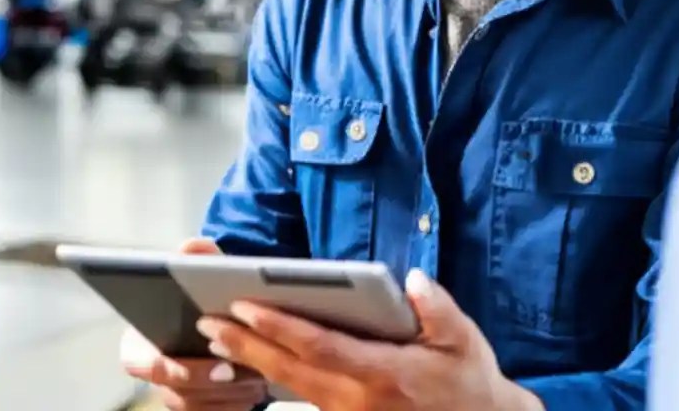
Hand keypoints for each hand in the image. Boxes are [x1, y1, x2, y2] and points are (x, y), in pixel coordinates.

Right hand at [120, 238, 268, 410]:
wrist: (221, 316)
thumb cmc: (205, 296)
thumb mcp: (205, 272)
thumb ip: (199, 258)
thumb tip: (193, 246)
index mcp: (139, 343)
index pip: (143, 364)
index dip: (174, 366)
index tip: (213, 355)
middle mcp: (153, 374)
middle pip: (175, 392)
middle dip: (210, 383)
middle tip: (243, 372)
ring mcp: (174, 395)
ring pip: (195, 406)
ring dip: (226, 396)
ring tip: (257, 380)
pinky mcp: (198, 407)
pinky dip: (234, 406)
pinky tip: (257, 392)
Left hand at [196, 270, 543, 410]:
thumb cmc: (469, 382)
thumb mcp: (465, 340)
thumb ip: (437, 308)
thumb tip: (411, 280)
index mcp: (385, 375)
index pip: (320, 347)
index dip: (279, 326)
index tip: (245, 306)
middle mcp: (358, 400)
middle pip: (290, 370)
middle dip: (246, 344)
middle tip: (208, 321)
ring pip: (291, 386)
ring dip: (253, 360)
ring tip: (220, 336)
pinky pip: (303, 396)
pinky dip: (274, 376)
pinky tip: (255, 358)